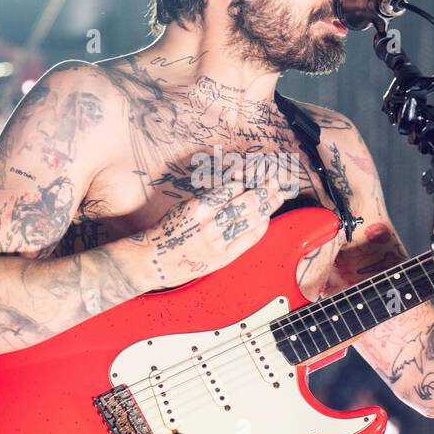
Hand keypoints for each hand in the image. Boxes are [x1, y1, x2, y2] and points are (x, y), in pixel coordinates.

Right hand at [132, 169, 286, 288]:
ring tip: (278, 196)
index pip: (231, 189)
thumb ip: (211, 198)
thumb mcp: (186, 206)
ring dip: (267, 207)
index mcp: (199, 208)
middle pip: (246, 203)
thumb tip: (237, 184)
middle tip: (274, 181)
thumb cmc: (170, 231)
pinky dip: (259, 228)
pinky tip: (266, 218)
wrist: (155, 260)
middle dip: (263, 190)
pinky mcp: (223, 257)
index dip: (246, 180)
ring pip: (250, 220)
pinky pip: (247, 240)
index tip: (256, 173)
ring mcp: (218, 242)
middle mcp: (210, 225)